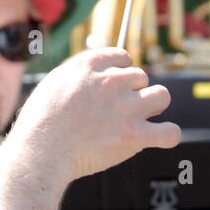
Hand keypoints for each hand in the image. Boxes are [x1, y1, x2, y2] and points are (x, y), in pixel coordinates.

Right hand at [6, 48, 180, 181]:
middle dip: (132, 91)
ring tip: (138, 119)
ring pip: (161, 96)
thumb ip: (79, 75)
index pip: (122, 56)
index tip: (116, 83)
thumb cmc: (40, 122)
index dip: (121, 70)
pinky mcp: (135, 135)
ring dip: (152, 106)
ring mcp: (126, 108)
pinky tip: (159, 137)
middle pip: (140, 77)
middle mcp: (112, 81)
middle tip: (116, 109)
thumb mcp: (53, 84)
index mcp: (90, 66)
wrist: (40, 152)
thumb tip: (99, 72)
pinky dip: (167, 135)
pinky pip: (170, 132)